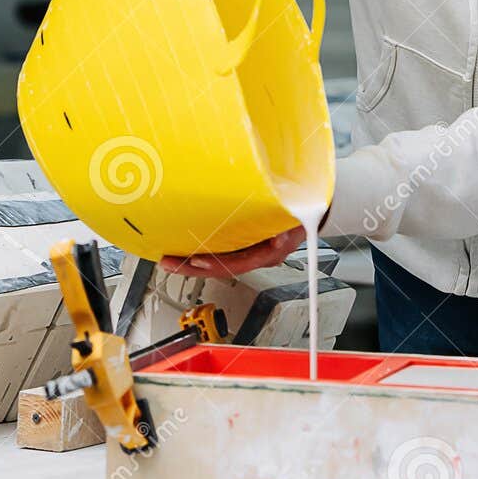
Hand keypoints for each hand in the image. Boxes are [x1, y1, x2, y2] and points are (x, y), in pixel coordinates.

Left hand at [159, 225, 306, 278]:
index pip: (236, 264)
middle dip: (192, 267)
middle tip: (169, 263)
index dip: (215, 264)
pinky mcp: (243, 242)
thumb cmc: (302, 215)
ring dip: (193, 260)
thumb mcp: (298, 221)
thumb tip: (280, 238)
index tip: (195, 260)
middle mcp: (256, 256)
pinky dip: (203, 250)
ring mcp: (248, 251)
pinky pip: (221, 250)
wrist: (308, 211)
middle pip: (220, 267)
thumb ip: (287, 232)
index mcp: (267, 254)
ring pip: (217, 261)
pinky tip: (187, 248)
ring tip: (171, 258)